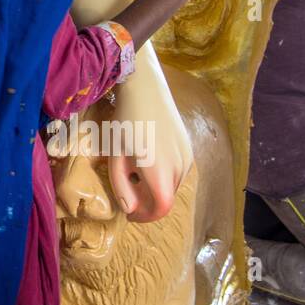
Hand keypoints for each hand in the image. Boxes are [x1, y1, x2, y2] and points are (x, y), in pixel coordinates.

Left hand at [107, 85, 192, 223]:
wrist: (145, 88)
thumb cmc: (124, 120)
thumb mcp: (115, 154)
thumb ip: (121, 185)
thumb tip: (131, 210)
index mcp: (159, 170)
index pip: (162, 208)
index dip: (145, 216)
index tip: (130, 212)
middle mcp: (179, 166)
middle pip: (166, 198)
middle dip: (147, 200)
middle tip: (127, 187)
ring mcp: (188, 156)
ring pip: (173, 185)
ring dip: (156, 186)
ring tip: (135, 168)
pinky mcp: (189, 147)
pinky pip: (178, 171)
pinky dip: (164, 174)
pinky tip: (148, 156)